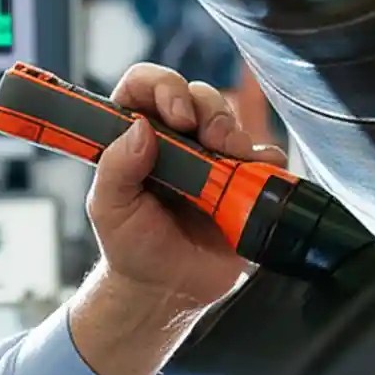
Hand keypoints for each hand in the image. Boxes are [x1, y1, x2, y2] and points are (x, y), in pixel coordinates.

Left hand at [91, 62, 285, 304]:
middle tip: (210, 140)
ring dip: (234, 133)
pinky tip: (252, 180)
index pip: (145, 85)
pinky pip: (264, 156)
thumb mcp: (109, 207)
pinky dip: (264, 162)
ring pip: (230, 118)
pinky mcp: (243, 180)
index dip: (162, 86)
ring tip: (230, 163)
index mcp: (134, 135)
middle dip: (207, 109)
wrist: (167, 289)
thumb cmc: (132, 245)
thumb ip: (116, 167)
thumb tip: (139, 128)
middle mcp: (175, 139)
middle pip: (196, 93)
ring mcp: (211, 157)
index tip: (175, 115)